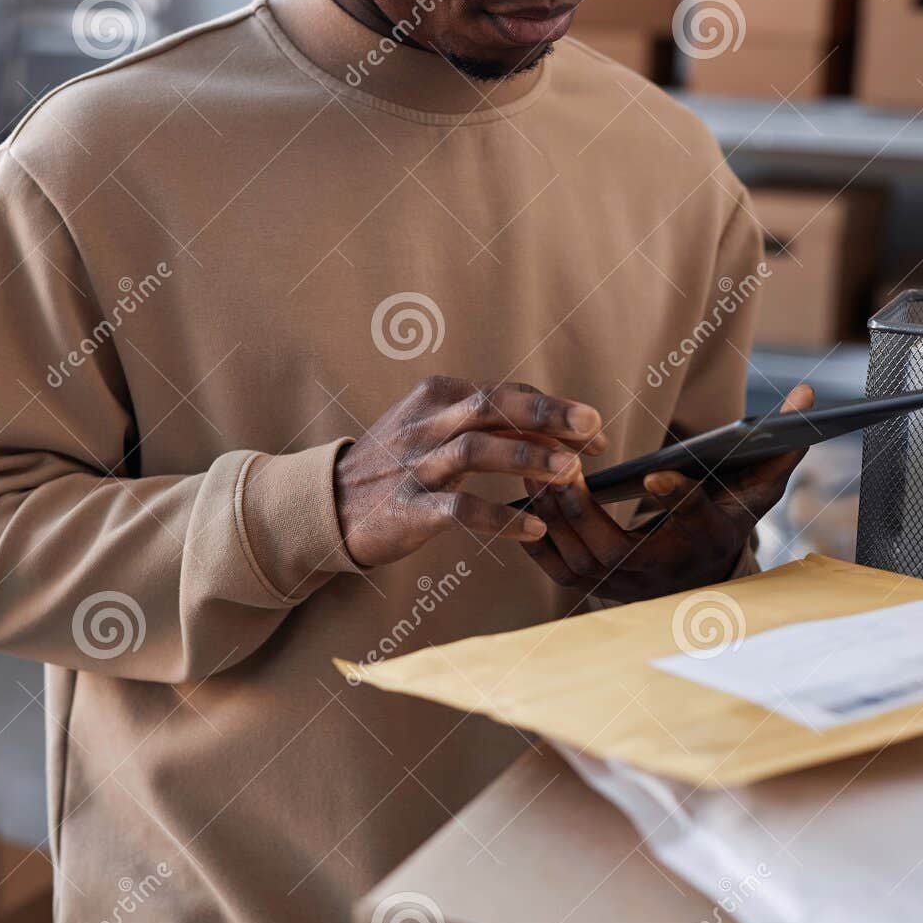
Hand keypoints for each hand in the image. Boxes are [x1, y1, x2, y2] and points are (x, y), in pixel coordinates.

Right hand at [333, 376, 609, 568]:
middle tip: (593, 429)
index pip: (504, 393)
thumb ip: (482, 422)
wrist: (329, 506)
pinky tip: (532, 529)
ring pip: (474, 450)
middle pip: (492, 408)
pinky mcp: (407, 508)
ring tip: (570, 473)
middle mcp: (425, 426)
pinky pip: (458, 510)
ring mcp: (414, 467)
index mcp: (435, 398)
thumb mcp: (431, 428)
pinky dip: (498, 518)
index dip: (553, 408)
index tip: (593, 429)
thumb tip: (551, 424)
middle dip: (547, 415)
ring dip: (526, 458)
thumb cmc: (393, 466)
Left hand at [523, 384, 815, 602]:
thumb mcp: (754, 491)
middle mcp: (653, 575)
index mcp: (697, 546)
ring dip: (550, 514)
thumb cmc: (721, 524)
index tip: (657, 474)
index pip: (694, 519)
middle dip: (582, 507)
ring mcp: (614, 585)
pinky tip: (522, 492)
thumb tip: (809, 395)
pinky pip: (551, 562)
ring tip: (534, 469)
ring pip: (573, 555)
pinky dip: (533, 530)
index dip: (678, 498)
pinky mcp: (584, 584)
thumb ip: (780, 447)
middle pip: (609, 548)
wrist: (692, 575)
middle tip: (563, 465)